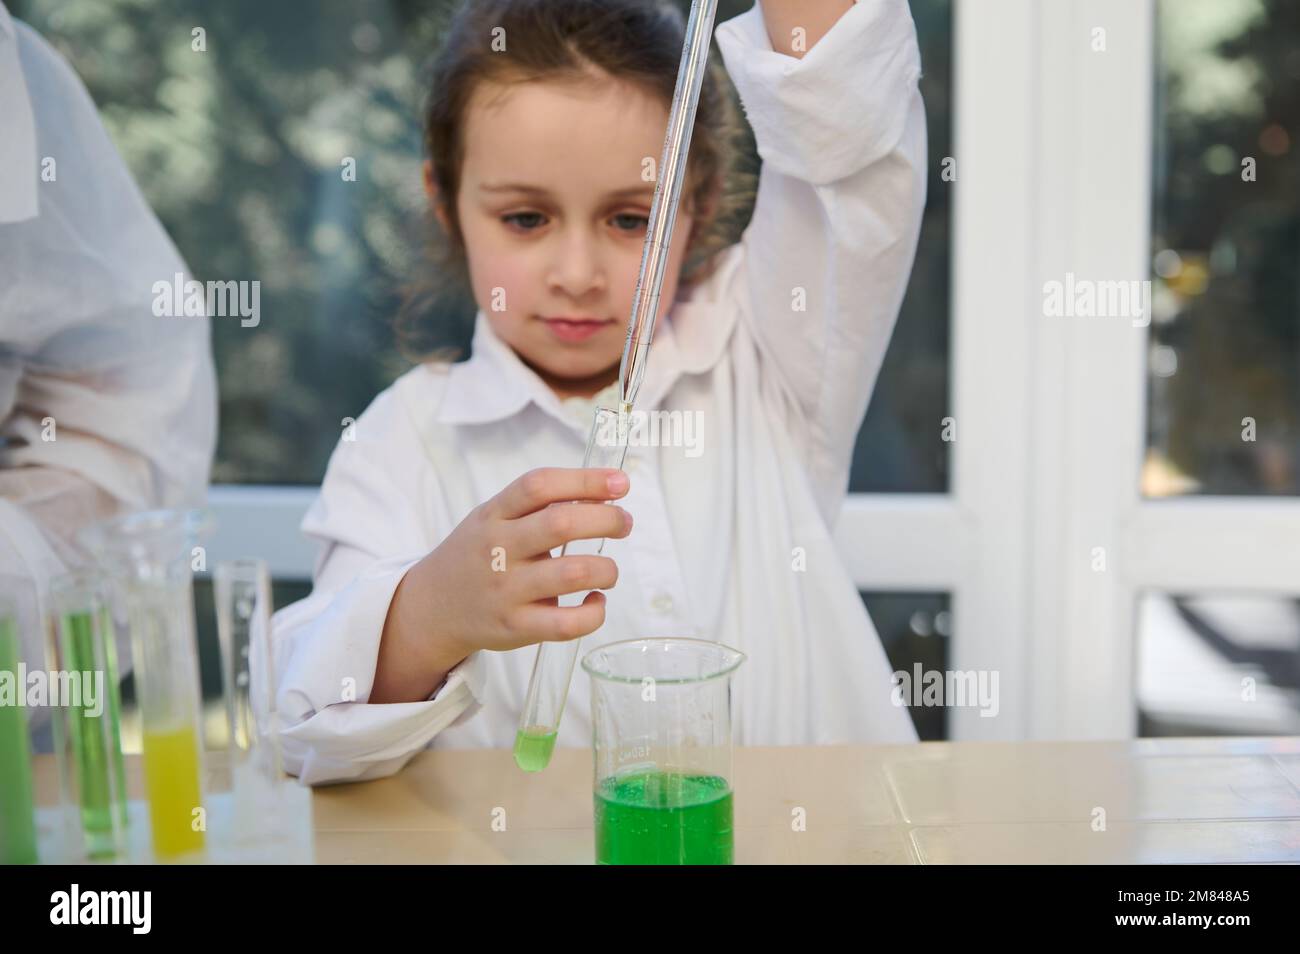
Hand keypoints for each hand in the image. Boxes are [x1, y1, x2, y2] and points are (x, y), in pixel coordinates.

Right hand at [373, 467, 631, 701]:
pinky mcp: (515, 628)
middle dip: (606, 520)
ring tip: (608, 570)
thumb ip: (536, 507)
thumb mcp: (492, 519)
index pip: (539, 486)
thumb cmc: (476, 557)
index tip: (620, 483)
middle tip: (624, 523)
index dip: (585, 480)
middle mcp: (498, 549)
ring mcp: (506, 591)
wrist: (431, 609)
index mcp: (493, 515)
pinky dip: (594, 613)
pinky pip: (566, 624)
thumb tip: (602, 492)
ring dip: (606, 569)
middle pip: (560, 524)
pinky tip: (595, 602)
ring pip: (572, 574)